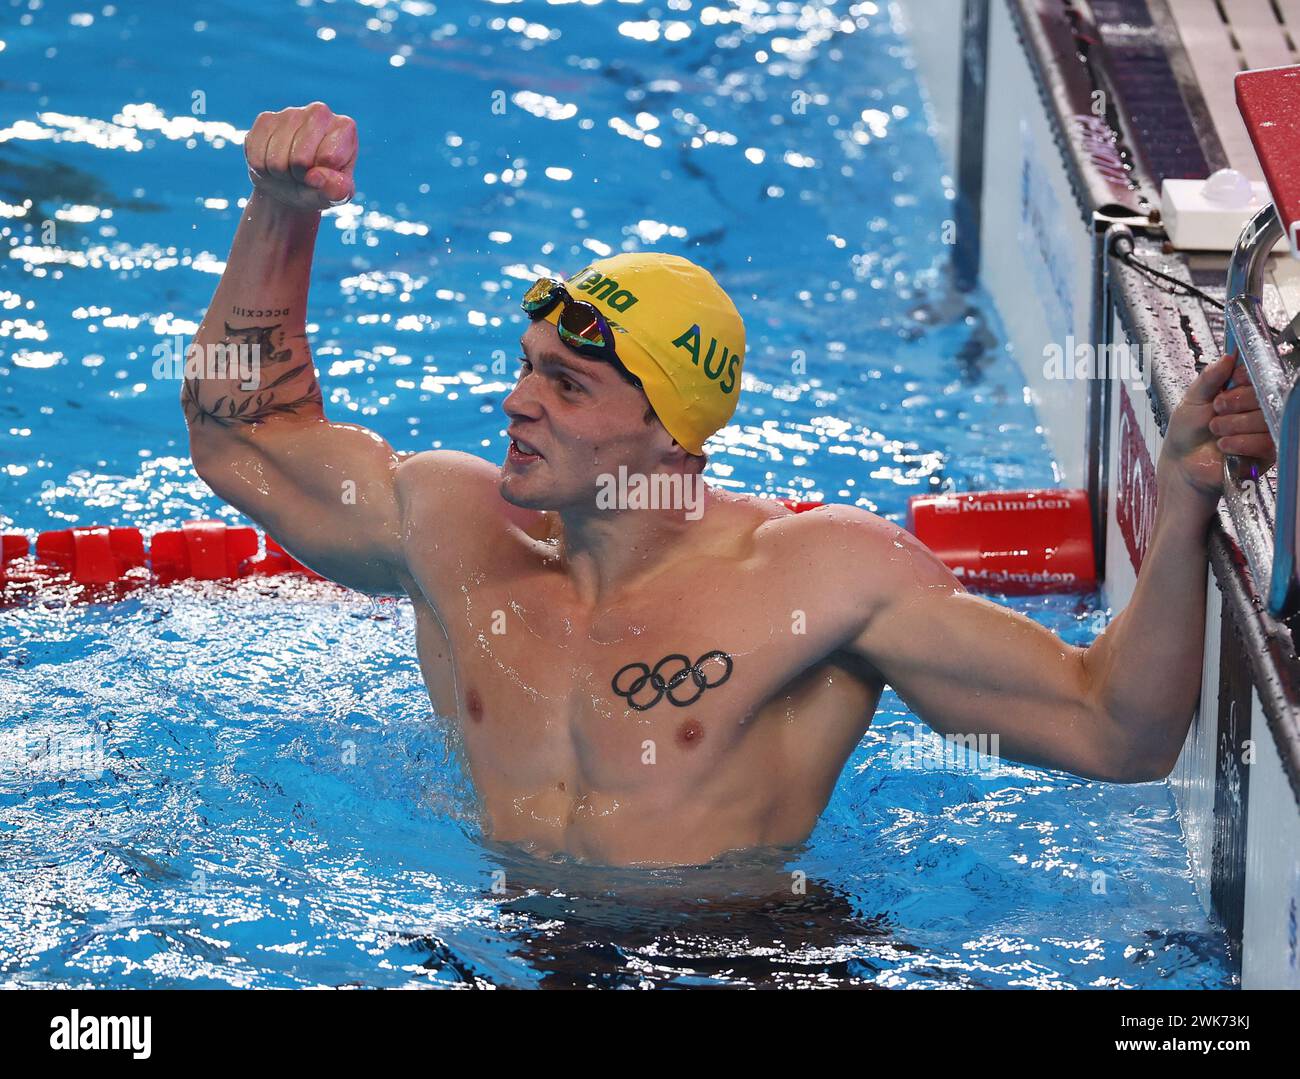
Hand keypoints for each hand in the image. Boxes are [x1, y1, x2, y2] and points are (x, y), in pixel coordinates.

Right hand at [244, 102, 356, 211]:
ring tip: (290, 169)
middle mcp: (319, 112)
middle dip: (300, 175)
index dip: (323, 176)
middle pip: (300, 158)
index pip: (330, 158)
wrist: (292, 185)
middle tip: (305, 174)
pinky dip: (263, 168)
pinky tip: (273, 161)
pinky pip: (257, 155)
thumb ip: (336, 190)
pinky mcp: (266, 119)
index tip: (325, 174)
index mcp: (345, 127)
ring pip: (277, 159)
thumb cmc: (322, 187)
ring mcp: (291, 112)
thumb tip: (315, 176)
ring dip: (281, 174)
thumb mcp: (336, 195)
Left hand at [1160, 353, 1276, 500]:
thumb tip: (1227, 356)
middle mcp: (1256, 408)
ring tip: (1215, 430)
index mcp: (1241, 391)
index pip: (1259, 374)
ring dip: (1234, 425)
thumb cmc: (1186, 432)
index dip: (1246, 378)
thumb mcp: (1192, 399)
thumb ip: (1209, 378)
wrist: (1182, 464)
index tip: (1232, 383)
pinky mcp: (1266, 452)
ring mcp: (1263, 429)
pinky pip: (1264, 442)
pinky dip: (1241, 442)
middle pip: (1264, 395)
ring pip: (1264, 419)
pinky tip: (1224, 445)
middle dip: (1235, 403)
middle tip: (1216, 410)